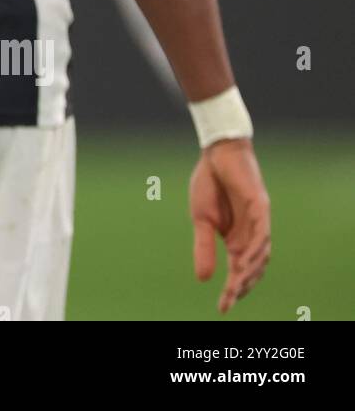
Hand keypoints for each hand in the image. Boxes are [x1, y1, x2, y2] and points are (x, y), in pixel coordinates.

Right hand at [190, 138, 270, 313]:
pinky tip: (245, 259)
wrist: (216, 154)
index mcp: (236, 240)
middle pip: (252, 268)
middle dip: (242, 286)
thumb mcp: (201, 220)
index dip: (231, 291)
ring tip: (236, 285)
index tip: (222, 309)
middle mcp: (251, 235)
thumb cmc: (209, 185)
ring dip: (250, 271)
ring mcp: (258, 222)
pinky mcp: (260, 207)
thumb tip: (203, 280)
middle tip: (230, 299)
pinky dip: (255, 248)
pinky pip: (262, 233)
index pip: (237, 271)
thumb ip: (204, 248)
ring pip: (260, 255)